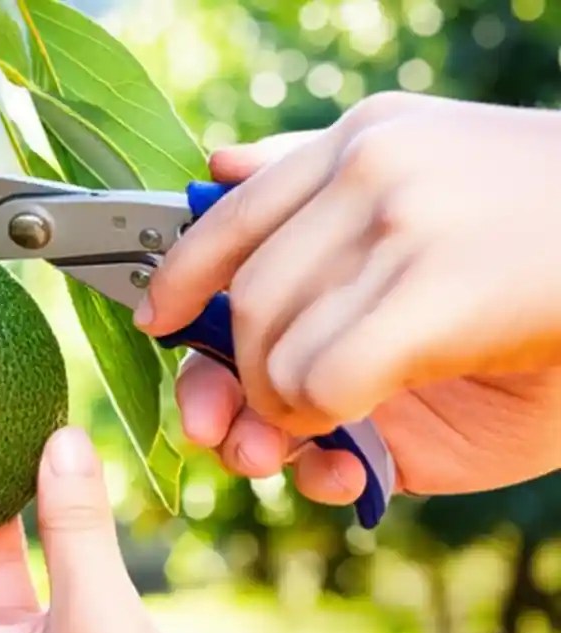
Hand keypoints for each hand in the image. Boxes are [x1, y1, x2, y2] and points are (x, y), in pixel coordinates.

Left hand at [136, 91, 560, 501]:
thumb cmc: (547, 239)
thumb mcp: (428, 190)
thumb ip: (319, 189)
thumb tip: (212, 168)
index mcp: (365, 141)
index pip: (233, 210)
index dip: (182, 275)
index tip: (159, 320)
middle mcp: (371, 169)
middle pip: (245, 298)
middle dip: (233, 380)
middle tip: (252, 423)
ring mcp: (403, 223)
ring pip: (274, 347)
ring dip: (284, 414)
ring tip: (319, 427)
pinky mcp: (436, 288)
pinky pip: (321, 381)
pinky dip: (322, 427)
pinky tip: (348, 444)